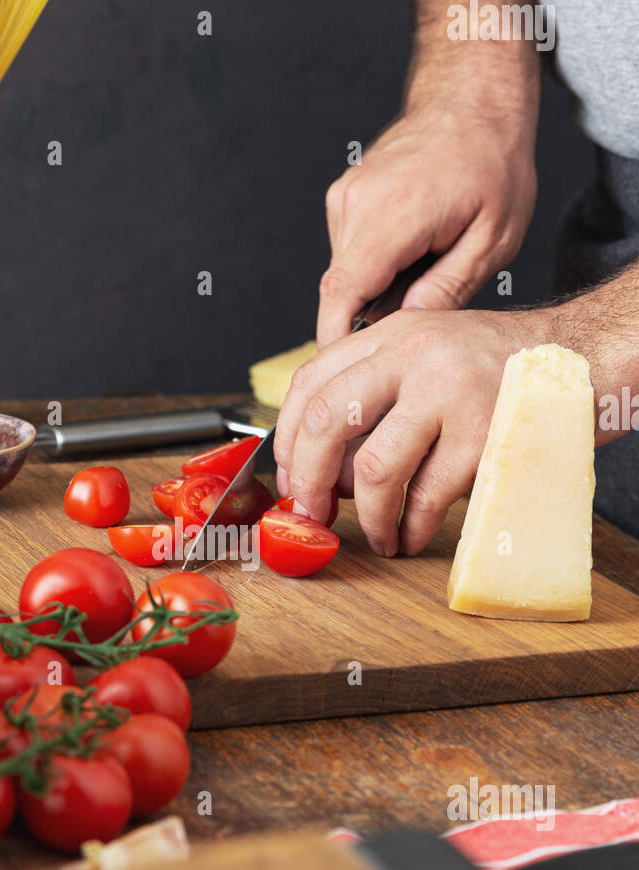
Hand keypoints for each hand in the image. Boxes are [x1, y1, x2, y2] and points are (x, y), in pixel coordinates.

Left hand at [274, 306, 554, 556]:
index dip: (287, 439)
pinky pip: (426, 497)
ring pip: (371, 469)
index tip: (291, 477)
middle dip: (309, 481)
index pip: (310, 381)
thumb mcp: (431, 350)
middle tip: (312, 513)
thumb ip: (380, 387)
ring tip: (378, 534)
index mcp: (392, 334)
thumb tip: (322, 463)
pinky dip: (411, 527)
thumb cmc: (500, 368)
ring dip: (366, 517)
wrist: (582, 357)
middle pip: (325, 422)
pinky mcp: (483, 435)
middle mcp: (414, 354)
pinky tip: (412, 535)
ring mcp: (449, 393)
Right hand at [317, 91, 537, 347]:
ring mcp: (345, 196)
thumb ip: (448, 289)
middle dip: (372, 316)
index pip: (342, 293)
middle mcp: (356, 203)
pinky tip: (415, 248)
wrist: (473, 98)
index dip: (336, 339)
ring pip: (348, 272)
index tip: (342, 371)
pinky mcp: (345, 196)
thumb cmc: (493, 161)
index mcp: (392, 214)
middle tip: (421, 317)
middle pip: (344, 289)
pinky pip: (352, 250)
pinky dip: (378, 264)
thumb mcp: (494, 238)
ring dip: (379, 287)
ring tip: (428, 266)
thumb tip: (406, 330)